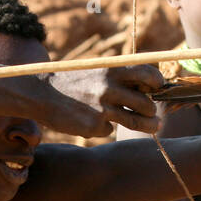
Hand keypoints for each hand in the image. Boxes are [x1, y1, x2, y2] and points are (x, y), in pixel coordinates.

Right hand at [43, 65, 164, 136]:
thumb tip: (148, 87)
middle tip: (152, 113)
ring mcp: (102, 109)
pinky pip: (110, 130)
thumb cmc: (73, 82)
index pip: (148, 75)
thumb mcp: (97, 71)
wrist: (41, 93)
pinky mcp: (94, 127)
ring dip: (148, 125)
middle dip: (153, 110)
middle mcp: (110, 88)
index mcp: (112, 70)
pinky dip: (105, 127)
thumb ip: (120, 77)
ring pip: (137, 122)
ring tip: (153, 127)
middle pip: (147, 103)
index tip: (159, 89)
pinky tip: (92, 121)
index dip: (158, 84)